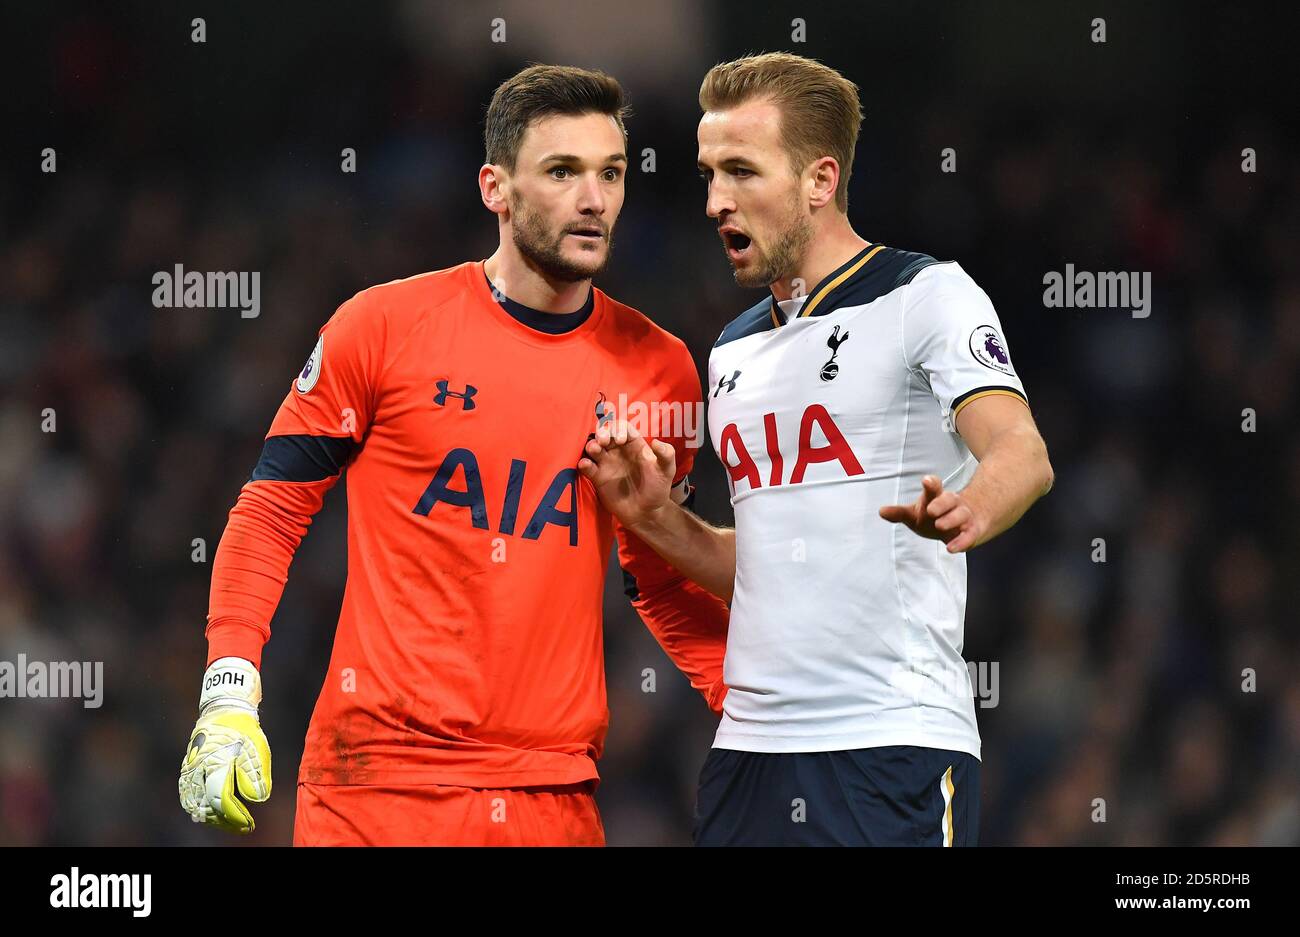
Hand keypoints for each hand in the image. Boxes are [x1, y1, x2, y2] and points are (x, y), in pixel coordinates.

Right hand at [179, 657, 271, 833]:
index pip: (223, 800)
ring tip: (226, 824)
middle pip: (208, 805)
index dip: (236, 816)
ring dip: (210, 817)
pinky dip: (195, 807)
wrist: (224, 710)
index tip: (249, 825)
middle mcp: (200, 769)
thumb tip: (258, 798)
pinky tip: (205, 815)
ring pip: (195, 802)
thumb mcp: (257, 748)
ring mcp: (190, 769)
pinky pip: (187, 793)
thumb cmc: (244, 729)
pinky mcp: (187, 768)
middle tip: (242, 827)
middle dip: (226, 821)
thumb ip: (256, 774)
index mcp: (217, 764)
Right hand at [577, 419, 675, 528]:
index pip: (623, 428)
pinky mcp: (598, 477)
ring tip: (594, 450)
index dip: (619, 429)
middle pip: (605, 433)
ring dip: (591, 445)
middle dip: (602, 433)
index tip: (621, 440)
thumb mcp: (667, 470)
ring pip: (594, 447)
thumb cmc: (657, 488)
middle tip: (603, 442)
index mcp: (634, 445)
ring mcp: (607, 463)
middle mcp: (618, 451)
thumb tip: (656, 442)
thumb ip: (666, 455)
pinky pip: (587, 467)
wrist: (646, 513)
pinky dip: (583, 463)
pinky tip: (585, 465)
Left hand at [879, 474, 986, 552]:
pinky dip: (961, 542)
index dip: (931, 483)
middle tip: (931, 509)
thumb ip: (899, 513)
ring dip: (951, 519)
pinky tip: (951, 548)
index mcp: (936, 497)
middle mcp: (952, 504)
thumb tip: (881, 511)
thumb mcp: (915, 514)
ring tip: (939, 525)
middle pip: (949, 499)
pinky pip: (968, 536)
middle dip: (941, 503)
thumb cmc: (935, 517)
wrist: (967, 523)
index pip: (935, 487)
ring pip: (961, 514)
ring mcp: (964, 516)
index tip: (927, 481)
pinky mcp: (972, 532)